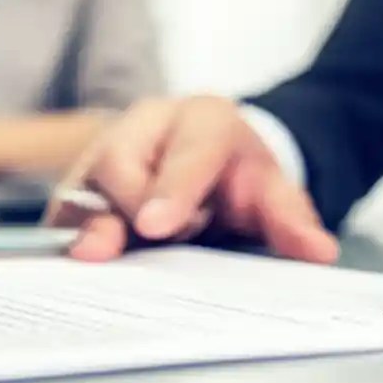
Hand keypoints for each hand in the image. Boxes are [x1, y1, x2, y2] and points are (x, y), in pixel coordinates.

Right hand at [55, 96, 338, 263]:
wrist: (213, 162)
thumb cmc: (238, 174)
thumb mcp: (274, 191)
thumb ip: (291, 219)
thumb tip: (317, 252)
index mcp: (203, 118)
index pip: (188, 148)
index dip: (172, 187)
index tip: (158, 225)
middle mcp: (147, 126)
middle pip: (120, 159)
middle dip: (129, 204)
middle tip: (146, 239)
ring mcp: (108, 152)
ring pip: (83, 183)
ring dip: (89, 224)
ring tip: (96, 256)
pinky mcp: (82, 185)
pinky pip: (65, 210)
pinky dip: (69, 237)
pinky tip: (76, 264)